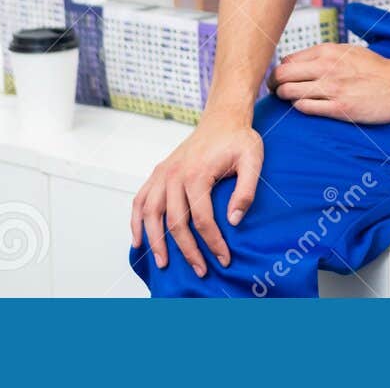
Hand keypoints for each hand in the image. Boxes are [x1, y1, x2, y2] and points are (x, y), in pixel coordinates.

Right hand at [129, 114, 262, 273]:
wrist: (222, 118)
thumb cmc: (239, 139)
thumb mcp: (253, 160)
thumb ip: (246, 191)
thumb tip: (234, 222)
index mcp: (197, 173)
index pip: (202, 219)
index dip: (212, 243)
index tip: (223, 259)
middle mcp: (174, 174)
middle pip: (175, 222)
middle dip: (187, 250)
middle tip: (200, 271)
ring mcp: (163, 173)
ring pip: (151, 214)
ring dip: (155, 241)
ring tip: (163, 264)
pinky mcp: (158, 173)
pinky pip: (140, 200)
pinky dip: (136, 221)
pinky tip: (138, 241)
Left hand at [270, 43, 389, 123]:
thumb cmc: (376, 70)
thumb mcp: (349, 52)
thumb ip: (324, 55)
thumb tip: (299, 62)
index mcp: (329, 51)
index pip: (288, 60)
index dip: (281, 71)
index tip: (281, 78)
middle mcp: (327, 66)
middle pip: (282, 74)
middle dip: (274, 83)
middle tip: (275, 90)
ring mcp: (332, 88)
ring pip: (289, 91)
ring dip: (285, 97)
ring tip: (290, 99)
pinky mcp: (338, 108)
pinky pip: (305, 107)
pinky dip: (299, 107)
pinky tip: (306, 105)